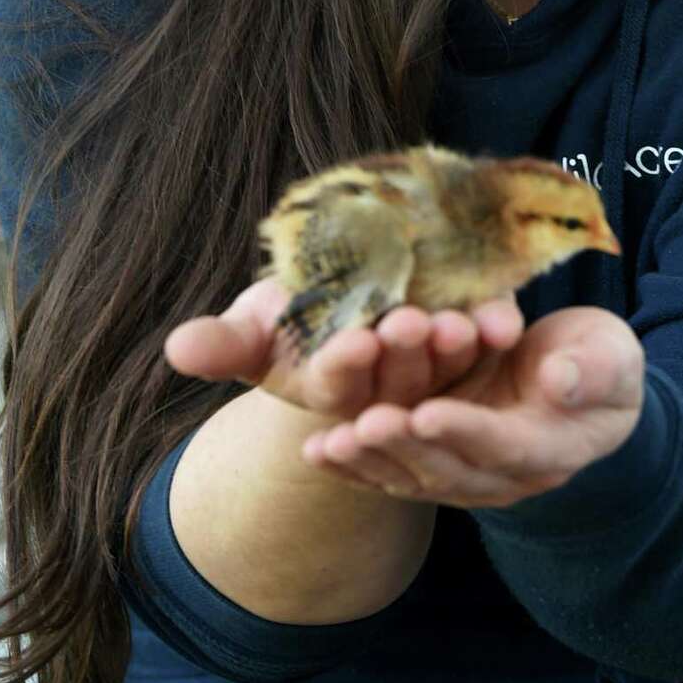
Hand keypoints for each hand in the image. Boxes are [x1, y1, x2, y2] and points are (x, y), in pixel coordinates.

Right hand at [163, 276, 524, 418]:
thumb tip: (177, 349)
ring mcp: (435, 372)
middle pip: (400, 377)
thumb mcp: (254, 325)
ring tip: (458, 322)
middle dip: (406, 353)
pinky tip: (505, 319)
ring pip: (449, 366)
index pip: (339, 384)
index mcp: (333, 389)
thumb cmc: (289, 316)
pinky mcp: (474, 346)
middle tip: (412, 323)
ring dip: (455, 348)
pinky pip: (488, 341)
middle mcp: (388, 391)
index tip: (353, 341)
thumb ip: (223, 343)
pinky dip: (497, 330)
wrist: (350, 291)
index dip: (345, 364)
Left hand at [298, 306, 645, 508]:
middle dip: (405, 448)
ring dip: (369, 463)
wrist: (584, 385)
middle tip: (366, 425)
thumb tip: (562, 382)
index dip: (466, 431)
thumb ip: (593, 371)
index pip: (504, 445)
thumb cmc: (598, 361)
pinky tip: (316, 453)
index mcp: (550, 448)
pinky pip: (393, 472)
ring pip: (413, 478)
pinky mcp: (439, 462)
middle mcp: (504, 476)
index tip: (426, 413)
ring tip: (328, 446)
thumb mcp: (611, 357)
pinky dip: (355, 467)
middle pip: (450, 469)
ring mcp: (468, 475)